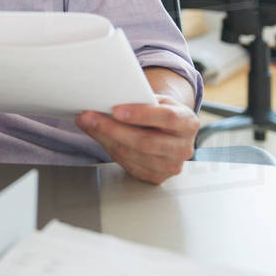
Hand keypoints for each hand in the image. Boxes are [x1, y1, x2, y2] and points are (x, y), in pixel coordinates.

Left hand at [75, 94, 199, 184]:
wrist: (171, 134)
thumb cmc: (161, 114)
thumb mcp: (159, 101)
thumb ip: (141, 100)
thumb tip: (109, 98)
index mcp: (188, 123)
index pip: (167, 118)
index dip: (142, 114)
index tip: (116, 110)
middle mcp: (182, 148)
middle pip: (146, 141)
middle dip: (114, 129)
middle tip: (90, 117)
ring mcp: (171, 166)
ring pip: (134, 154)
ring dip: (106, 139)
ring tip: (88, 124)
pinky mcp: (157, 177)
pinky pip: (129, 164)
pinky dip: (110, 149)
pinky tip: (99, 136)